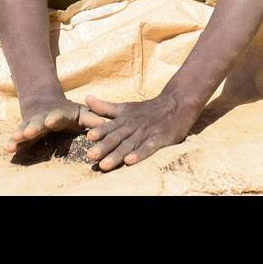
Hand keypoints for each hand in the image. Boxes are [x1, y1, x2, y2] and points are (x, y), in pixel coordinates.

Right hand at [7, 96, 108, 153]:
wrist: (44, 102)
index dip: (54, 118)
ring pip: (25, 129)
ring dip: (20, 134)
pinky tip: (8, 149)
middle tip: (28, 132)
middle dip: (33, 127)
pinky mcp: (25, 133)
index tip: (50, 121)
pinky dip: (14, 143)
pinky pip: (19, 139)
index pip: (57, 116)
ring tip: (15, 139)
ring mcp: (32, 125)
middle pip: (38, 122)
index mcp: (59, 114)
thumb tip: (108, 124)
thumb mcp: (82, 114)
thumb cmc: (68, 113)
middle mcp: (43, 118)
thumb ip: (93, 120)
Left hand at [83, 92, 202, 170]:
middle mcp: (133, 125)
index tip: (89, 137)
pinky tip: (130, 161)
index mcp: (124, 118)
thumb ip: (105, 107)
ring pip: (129, 144)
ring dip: (117, 155)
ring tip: (105, 165)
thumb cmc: (147, 109)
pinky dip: (139, 154)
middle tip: (91, 155)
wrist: (176, 104)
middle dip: (103, 147)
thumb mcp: (125, 106)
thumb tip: (86, 98)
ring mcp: (146, 132)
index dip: (100, 131)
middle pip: (117, 137)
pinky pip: (148, 148)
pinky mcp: (159, 139)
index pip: (110, 126)